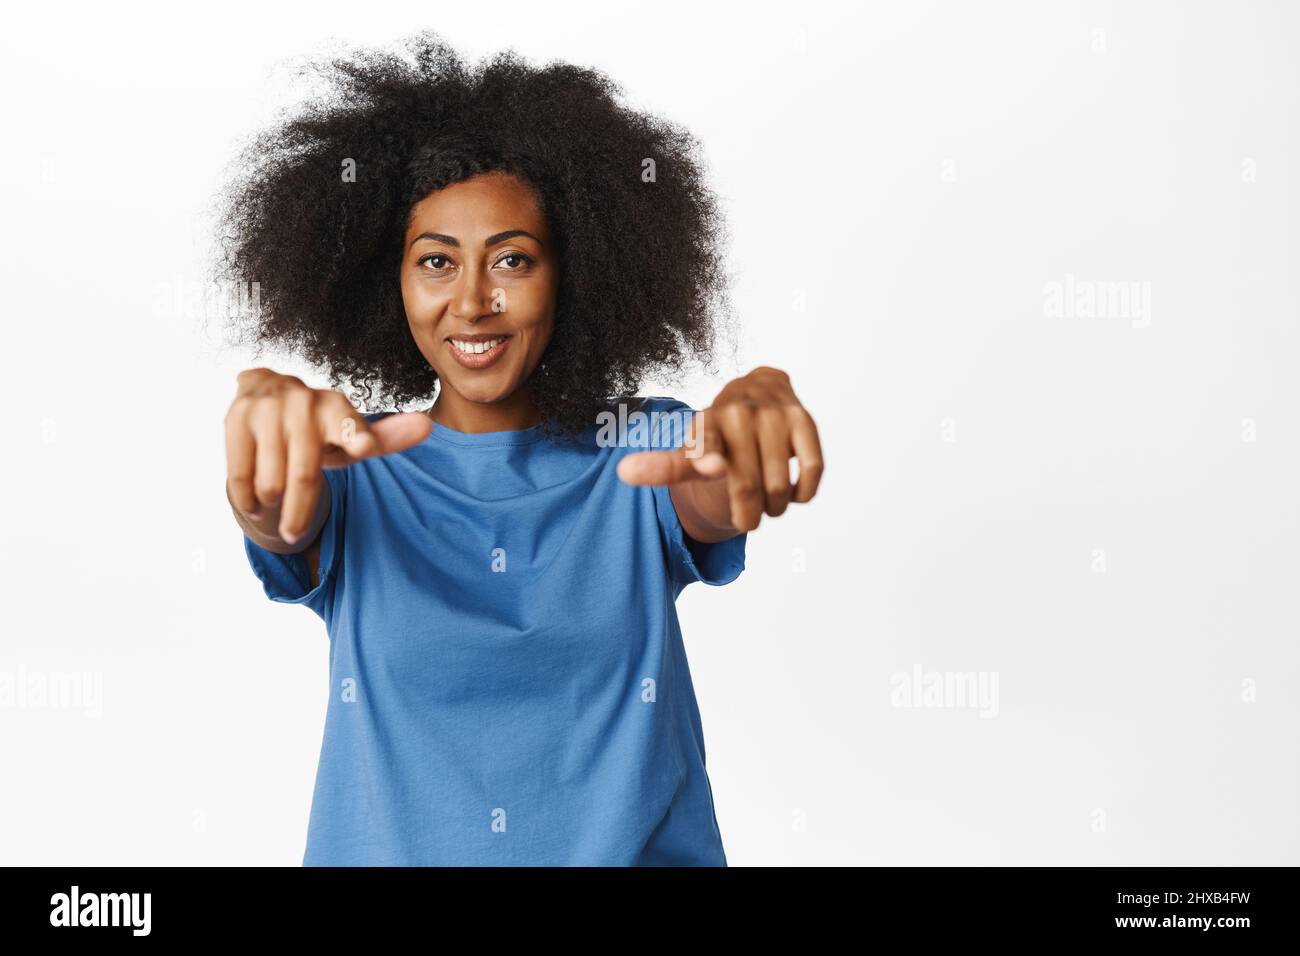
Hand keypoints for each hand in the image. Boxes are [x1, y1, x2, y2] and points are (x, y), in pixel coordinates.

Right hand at [224, 368, 431, 542]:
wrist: (265, 391)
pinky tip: (255, 499)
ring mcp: (268, 409)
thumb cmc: (318, 426)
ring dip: (272, 505)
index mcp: (337, 408)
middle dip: (300, 513)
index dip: (357, 436)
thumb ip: (387, 437)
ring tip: (274, 503)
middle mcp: (303, 403)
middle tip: (295, 534)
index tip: (364, 446)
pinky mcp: (237, 417)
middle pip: (305, 475)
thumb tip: (426, 427)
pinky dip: (247, 498)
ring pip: (270, 483)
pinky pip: (241, 477)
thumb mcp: (351, 433)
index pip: (349, 426)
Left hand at [616, 367, 823, 532]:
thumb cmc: (721, 433)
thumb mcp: (690, 449)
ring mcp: (773, 414)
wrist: (760, 388)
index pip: (704, 442)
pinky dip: (801, 493)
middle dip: (746, 514)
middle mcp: (738, 412)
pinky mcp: (803, 420)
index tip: (715, 468)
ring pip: (778, 487)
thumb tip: (626, 471)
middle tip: (746, 517)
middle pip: (746, 486)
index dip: (707, 456)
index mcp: (706, 423)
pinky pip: (810, 471)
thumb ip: (666, 466)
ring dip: (774, 507)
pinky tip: (792, 490)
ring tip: (767, 501)